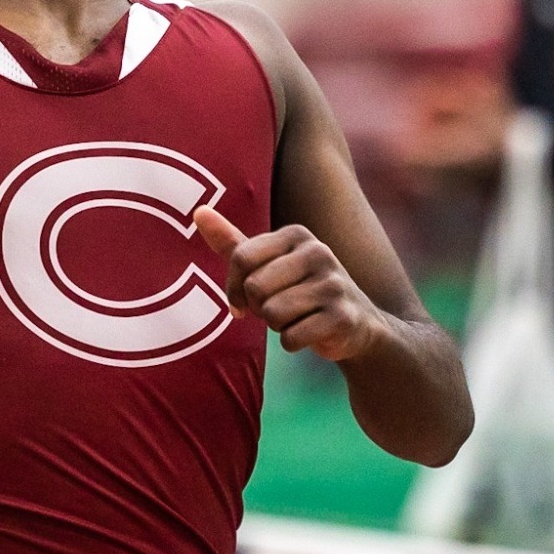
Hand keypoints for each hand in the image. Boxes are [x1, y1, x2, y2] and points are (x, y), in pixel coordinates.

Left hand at [194, 206, 389, 362]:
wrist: (355, 325)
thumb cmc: (299, 291)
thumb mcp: (267, 264)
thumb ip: (232, 242)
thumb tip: (198, 210)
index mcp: (296, 234)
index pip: (241, 258)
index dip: (235, 287)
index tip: (246, 298)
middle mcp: (318, 252)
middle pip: (255, 288)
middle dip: (259, 308)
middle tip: (279, 308)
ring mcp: (333, 284)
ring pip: (272, 314)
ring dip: (277, 326)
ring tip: (297, 318)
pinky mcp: (342, 317)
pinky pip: (291, 338)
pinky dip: (292, 342)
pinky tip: (310, 332)